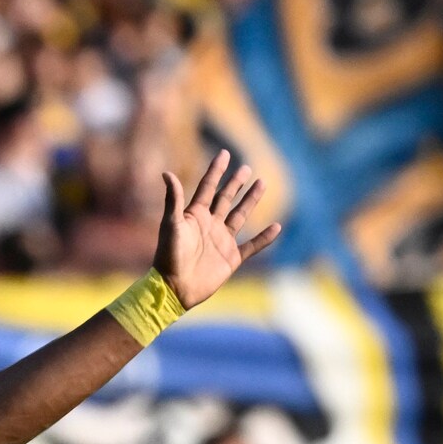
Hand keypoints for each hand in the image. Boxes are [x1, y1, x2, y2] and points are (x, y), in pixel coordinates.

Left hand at [155, 150, 280, 309]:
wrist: (174, 289)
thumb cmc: (169, 257)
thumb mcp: (171, 225)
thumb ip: (173, 200)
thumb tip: (166, 172)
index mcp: (195, 216)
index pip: (208, 188)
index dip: (216, 171)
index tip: (224, 154)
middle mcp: (209, 226)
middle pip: (225, 199)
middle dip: (236, 183)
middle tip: (246, 168)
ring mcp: (221, 241)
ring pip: (240, 216)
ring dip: (251, 201)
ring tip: (262, 183)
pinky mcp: (230, 259)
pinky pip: (251, 246)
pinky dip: (264, 238)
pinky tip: (276, 227)